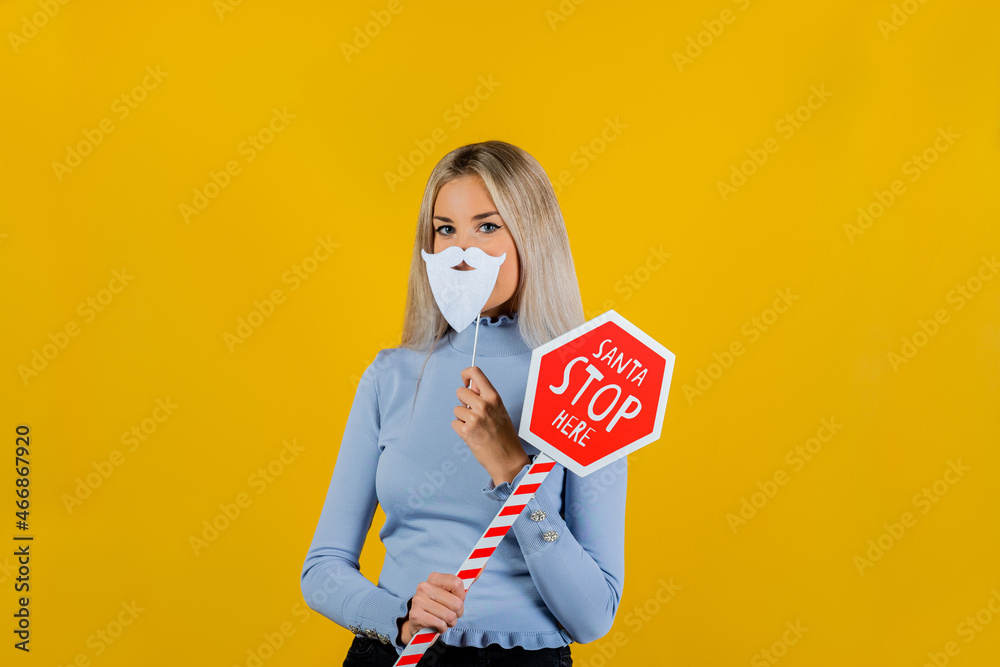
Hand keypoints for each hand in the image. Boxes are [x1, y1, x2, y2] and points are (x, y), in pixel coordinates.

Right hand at [400, 572, 465, 643]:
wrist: (419, 625)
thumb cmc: (439, 608)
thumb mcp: (451, 594)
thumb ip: (465, 583)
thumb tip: (483, 566)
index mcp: (434, 577)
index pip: (457, 583)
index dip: (461, 596)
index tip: (456, 600)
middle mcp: (424, 586)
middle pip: (456, 603)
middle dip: (457, 613)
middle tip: (448, 614)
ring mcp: (419, 600)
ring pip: (450, 615)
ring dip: (449, 622)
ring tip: (441, 620)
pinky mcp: (416, 615)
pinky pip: (441, 624)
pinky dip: (442, 628)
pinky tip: (435, 625)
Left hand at [453, 366, 530, 485]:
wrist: (508, 459)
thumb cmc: (505, 436)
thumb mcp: (500, 410)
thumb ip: (486, 397)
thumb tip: (472, 386)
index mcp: (494, 398)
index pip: (475, 373)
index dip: (466, 374)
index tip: (465, 382)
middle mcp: (483, 405)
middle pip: (460, 392)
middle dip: (463, 402)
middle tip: (473, 412)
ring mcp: (474, 418)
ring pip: (456, 409)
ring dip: (462, 418)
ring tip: (476, 427)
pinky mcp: (465, 431)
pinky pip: (454, 423)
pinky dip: (460, 429)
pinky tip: (472, 435)